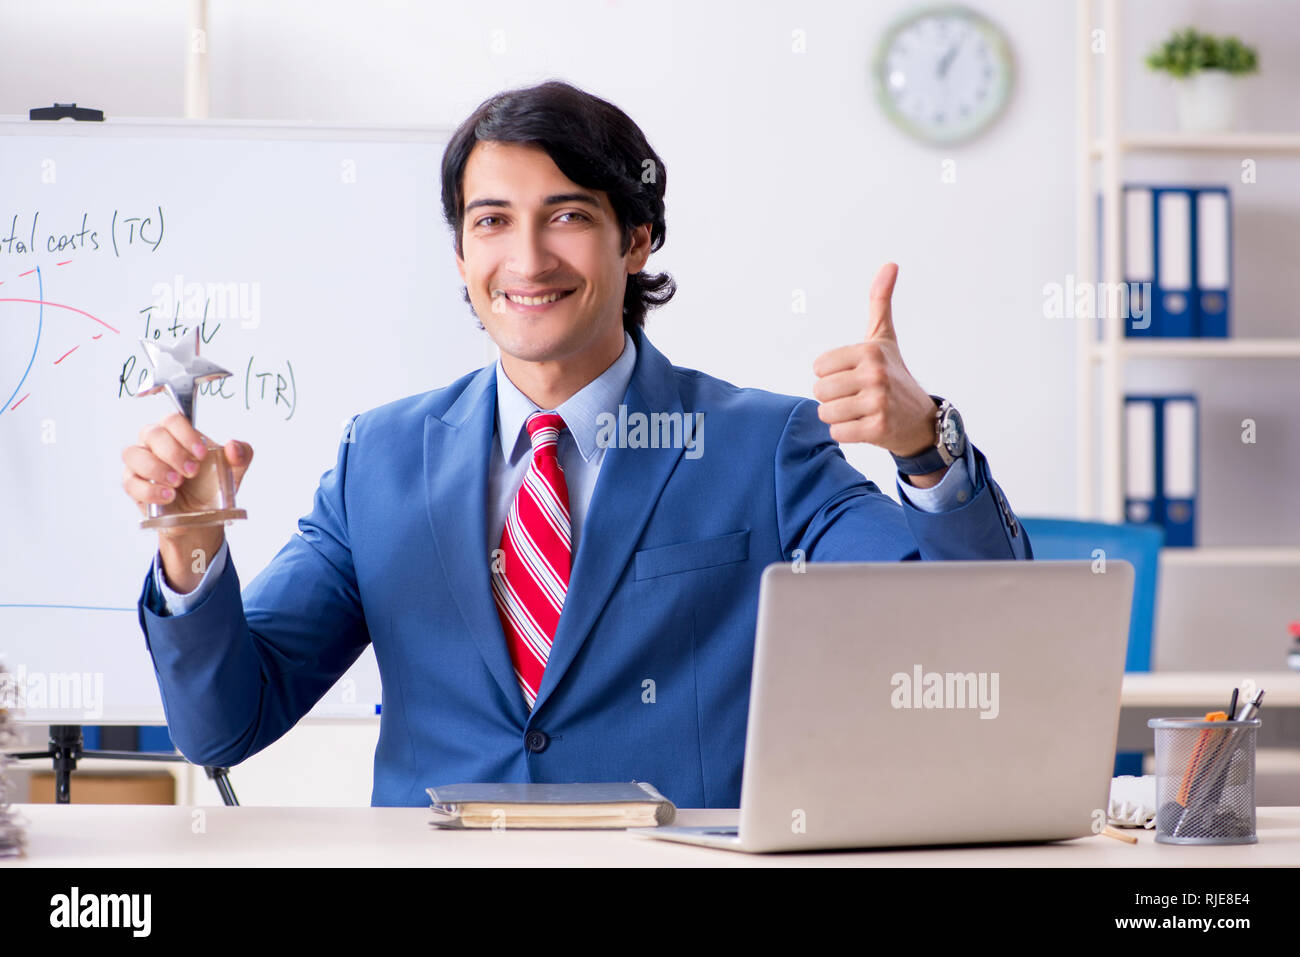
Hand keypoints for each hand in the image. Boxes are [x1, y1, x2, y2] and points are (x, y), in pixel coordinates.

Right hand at [121, 413, 253, 530]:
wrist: (201, 516)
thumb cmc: (211, 485)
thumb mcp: (234, 469)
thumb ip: (241, 453)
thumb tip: (233, 446)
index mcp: (177, 433)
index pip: (173, 419)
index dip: (186, 434)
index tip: (202, 454)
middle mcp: (155, 443)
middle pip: (153, 433)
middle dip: (174, 453)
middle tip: (192, 472)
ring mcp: (140, 463)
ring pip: (133, 454)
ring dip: (157, 468)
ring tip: (178, 484)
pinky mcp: (133, 485)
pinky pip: (130, 482)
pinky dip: (149, 490)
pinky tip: (168, 497)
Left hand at [811, 262, 937, 457]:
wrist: (920, 420)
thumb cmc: (894, 375)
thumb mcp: (884, 338)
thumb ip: (880, 302)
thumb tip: (890, 264)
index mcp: (869, 351)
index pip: (818, 367)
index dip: (830, 375)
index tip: (852, 376)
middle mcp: (875, 374)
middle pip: (819, 391)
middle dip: (832, 398)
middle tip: (855, 397)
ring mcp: (878, 403)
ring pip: (826, 413)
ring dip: (837, 417)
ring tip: (859, 411)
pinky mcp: (878, 428)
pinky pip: (838, 433)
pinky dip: (845, 433)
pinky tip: (863, 426)